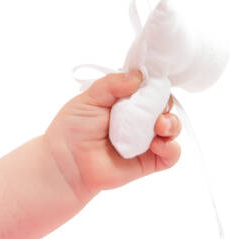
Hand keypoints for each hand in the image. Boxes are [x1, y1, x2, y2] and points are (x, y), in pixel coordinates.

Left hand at [43, 69, 181, 201]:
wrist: (66, 163)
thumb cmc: (73, 128)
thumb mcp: (89, 98)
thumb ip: (112, 84)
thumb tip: (139, 76)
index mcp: (125, 100)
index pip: (150, 87)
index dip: (155, 85)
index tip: (155, 84)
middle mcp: (138, 118)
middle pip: (164, 106)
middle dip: (166, 105)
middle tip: (157, 111)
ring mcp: (145, 140)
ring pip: (172, 128)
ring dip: (172, 125)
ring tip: (160, 127)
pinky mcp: (149, 161)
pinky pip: (171, 155)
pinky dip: (171, 149)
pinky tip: (159, 145)